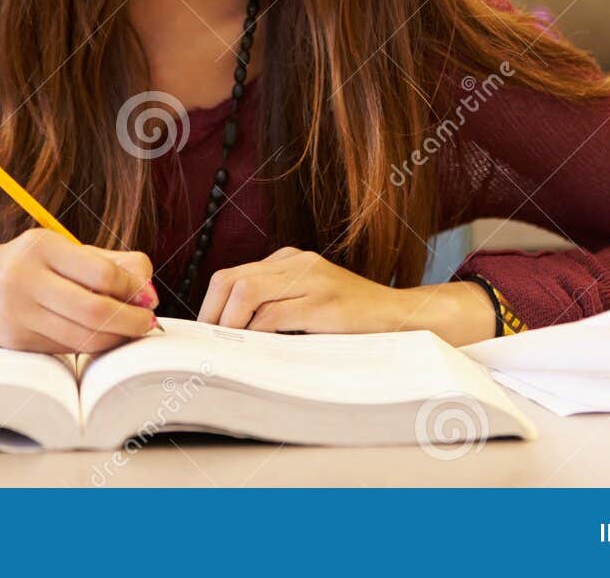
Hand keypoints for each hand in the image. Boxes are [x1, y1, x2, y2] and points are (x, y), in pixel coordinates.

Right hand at [0, 229, 159, 354]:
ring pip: (84, 337)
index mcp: (41, 247)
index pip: (102, 273)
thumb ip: (111, 262)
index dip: (132, 289)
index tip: (149, 297)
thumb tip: (149, 290)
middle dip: (131, 320)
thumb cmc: (27, 267)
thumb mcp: (62, 251)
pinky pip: (69, 348)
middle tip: (149, 323)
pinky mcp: (18, 343)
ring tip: (132, 331)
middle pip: (95, 310)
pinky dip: (94, 345)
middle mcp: (26, 280)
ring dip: (117, 338)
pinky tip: (105, 337)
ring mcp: (19, 315)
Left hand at [196, 246, 495, 345]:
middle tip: (211, 345)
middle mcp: (298, 263)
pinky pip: (275, 315)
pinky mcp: (325, 304)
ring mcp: (312, 280)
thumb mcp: (310, 302)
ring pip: (247, 293)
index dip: (211, 306)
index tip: (206, 335)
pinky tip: (257, 350)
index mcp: (290, 261)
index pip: (232, 275)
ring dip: (230, 325)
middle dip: (212, 315)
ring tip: (231, 349)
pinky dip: (257, 334)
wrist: (403, 319)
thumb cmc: (353, 320)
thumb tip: (230, 332)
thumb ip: (276, 305)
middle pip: (231, 280)